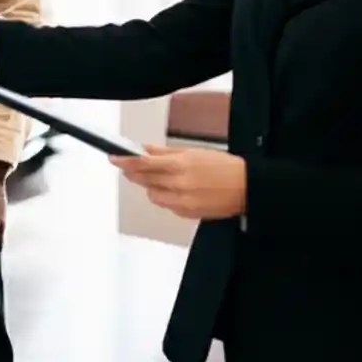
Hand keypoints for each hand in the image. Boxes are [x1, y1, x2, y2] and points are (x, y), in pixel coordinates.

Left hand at [110, 145, 245, 219]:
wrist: (248, 188)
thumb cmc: (224, 167)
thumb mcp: (193, 152)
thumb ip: (165, 152)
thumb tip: (143, 148)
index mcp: (180, 165)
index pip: (143, 163)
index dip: (125, 161)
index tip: (113, 157)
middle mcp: (178, 185)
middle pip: (143, 179)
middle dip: (133, 172)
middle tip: (128, 166)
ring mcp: (182, 201)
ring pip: (152, 194)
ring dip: (151, 186)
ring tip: (163, 178)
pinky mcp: (187, 213)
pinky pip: (166, 205)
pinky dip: (166, 197)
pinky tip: (176, 190)